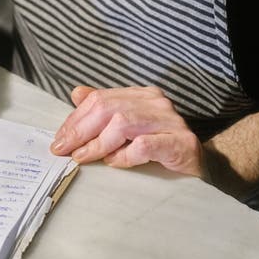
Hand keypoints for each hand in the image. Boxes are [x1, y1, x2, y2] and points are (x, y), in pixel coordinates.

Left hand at [50, 85, 206, 177]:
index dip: (76, 118)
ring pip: (123, 124)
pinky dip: (124, 156)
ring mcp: (169, 120)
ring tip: (85, 158)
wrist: (199, 162)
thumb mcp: (128, 126)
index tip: (59, 139)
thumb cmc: (160, 144)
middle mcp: (155, 102)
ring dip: (98, 144)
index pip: (101, 99)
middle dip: (81, 130)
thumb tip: (76, 94)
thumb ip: (104, 109)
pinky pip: (143, 146)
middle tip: (64, 150)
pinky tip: (115, 163)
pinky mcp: (179, 142)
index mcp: (141, 94)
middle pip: (108, 109)